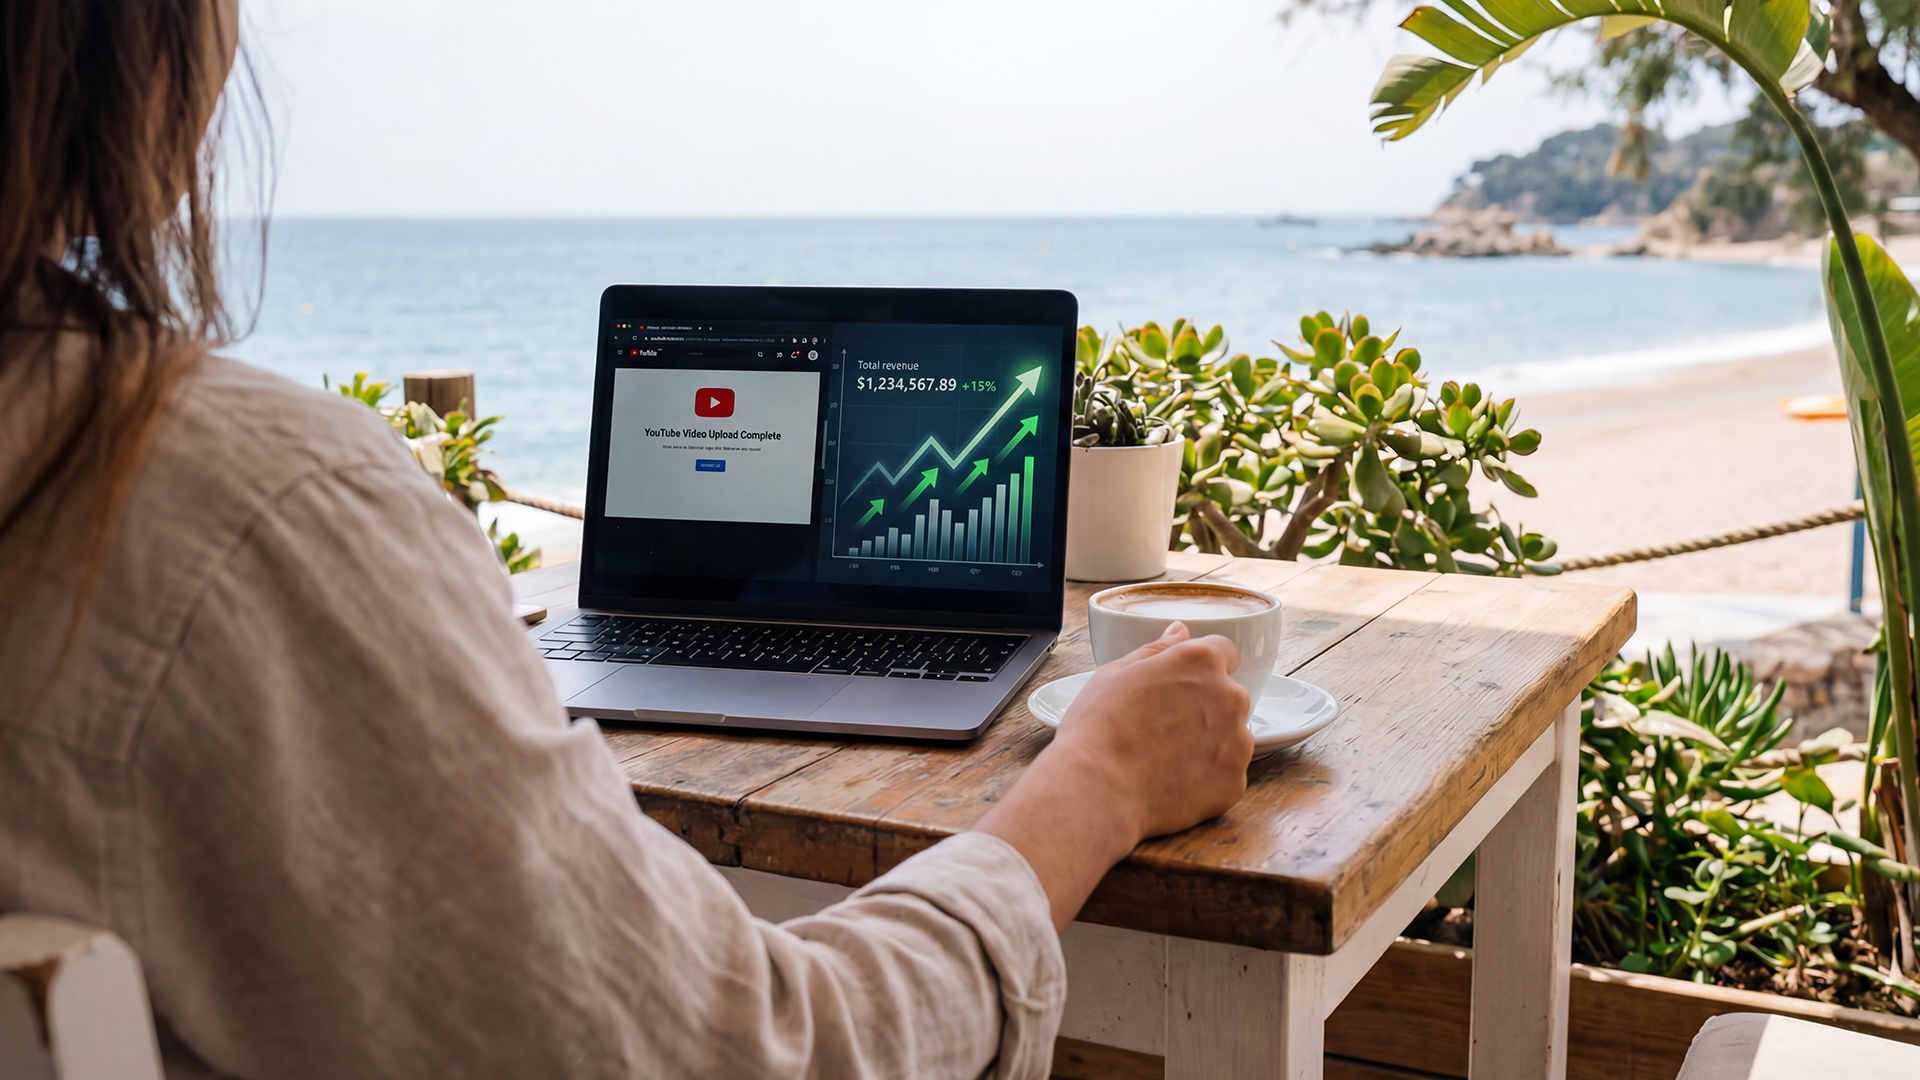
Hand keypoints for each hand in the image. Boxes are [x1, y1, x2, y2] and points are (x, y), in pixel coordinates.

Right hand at [971, 622, 1253, 930]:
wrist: (1097, 790)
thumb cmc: (1099, 727)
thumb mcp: (1116, 673)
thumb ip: (1157, 649)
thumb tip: (1179, 632)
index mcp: (1202, 662)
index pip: (1223, 651)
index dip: (1199, 669)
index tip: (1179, 686)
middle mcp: (1230, 697)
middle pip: (1228, 696)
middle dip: (1205, 706)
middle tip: (1162, 726)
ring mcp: (1238, 742)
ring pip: (1232, 736)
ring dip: (1209, 742)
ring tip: (1164, 758)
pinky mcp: (1235, 783)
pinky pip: (1226, 774)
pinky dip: (1206, 778)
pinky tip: (1172, 782)